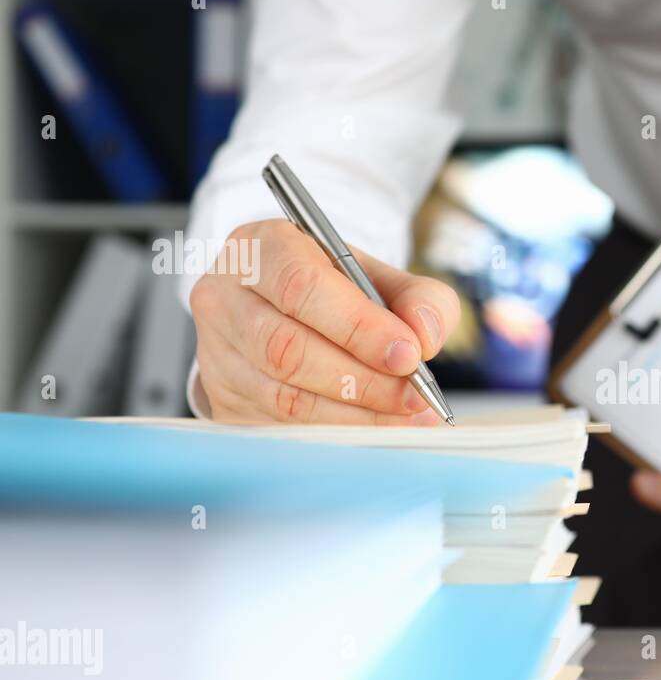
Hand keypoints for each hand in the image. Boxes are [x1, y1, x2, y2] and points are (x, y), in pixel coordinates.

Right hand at [190, 219, 459, 423]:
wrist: (286, 311)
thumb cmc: (335, 290)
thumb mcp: (382, 278)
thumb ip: (420, 298)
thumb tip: (425, 336)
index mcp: (262, 247)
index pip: (301, 287)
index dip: (359, 327)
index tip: (409, 356)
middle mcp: (225, 297)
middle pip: (287, 349)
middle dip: (362, 380)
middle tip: (414, 396)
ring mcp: (216, 352)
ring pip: (283, 396)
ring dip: (355, 414)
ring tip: (405, 415)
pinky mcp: (222, 400)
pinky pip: (281, 427)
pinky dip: (338, 432)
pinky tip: (377, 426)